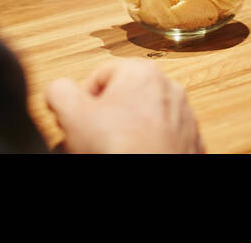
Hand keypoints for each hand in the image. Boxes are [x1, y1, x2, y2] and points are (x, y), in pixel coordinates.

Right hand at [45, 58, 204, 152]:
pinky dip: (147, 144)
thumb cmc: (120, 147)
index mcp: (142, 72)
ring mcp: (183, 114)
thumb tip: (60, 90)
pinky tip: (134, 153)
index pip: (100, 74)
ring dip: (126, 130)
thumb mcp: (72, 114)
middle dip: (105, 116)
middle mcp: (169, 88)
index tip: (78, 119)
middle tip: (92, 137)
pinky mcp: (190, 139)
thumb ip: (59, 91)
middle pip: (124, 96)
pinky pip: (161, 137)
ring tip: (113, 148)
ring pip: (144, 117)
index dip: (82, 99)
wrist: (151, 179)